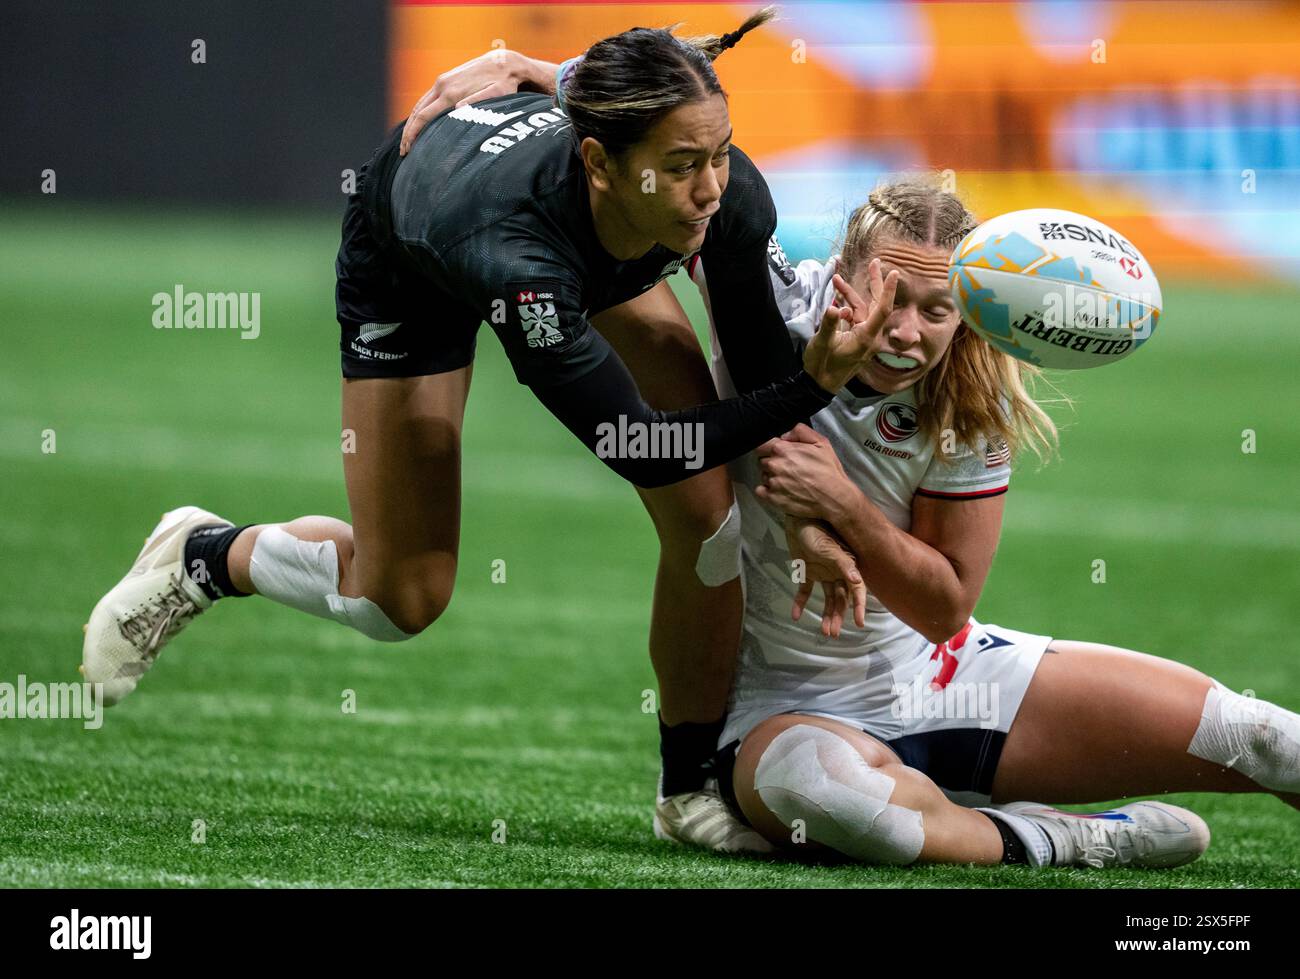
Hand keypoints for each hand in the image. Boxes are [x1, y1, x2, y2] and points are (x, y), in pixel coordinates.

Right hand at [400, 49, 556, 155]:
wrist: (504, 62)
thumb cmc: (503, 83)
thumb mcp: (496, 94)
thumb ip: (477, 102)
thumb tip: (457, 109)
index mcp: (451, 92)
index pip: (423, 116)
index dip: (413, 133)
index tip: (407, 149)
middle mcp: (443, 85)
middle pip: (417, 110)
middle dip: (408, 132)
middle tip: (404, 151)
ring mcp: (442, 81)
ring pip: (419, 104)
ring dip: (412, 123)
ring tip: (408, 141)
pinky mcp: (446, 80)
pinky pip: (427, 99)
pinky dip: (419, 112)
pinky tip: (420, 125)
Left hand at [755, 423, 854, 521]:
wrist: (833, 498)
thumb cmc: (828, 472)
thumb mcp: (821, 443)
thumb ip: (800, 431)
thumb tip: (785, 435)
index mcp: (783, 449)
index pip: (762, 444)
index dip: (768, 448)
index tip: (776, 452)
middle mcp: (774, 465)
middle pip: (763, 460)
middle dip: (773, 462)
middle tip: (789, 468)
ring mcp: (772, 482)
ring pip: (764, 475)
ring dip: (772, 477)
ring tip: (790, 481)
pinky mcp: (772, 498)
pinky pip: (761, 491)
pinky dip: (768, 491)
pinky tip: (781, 490)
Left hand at [783, 515, 866, 637]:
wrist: (797, 519)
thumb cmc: (817, 530)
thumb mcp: (830, 548)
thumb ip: (844, 564)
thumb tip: (858, 582)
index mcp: (847, 567)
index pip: (856, 591)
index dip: (859, 607)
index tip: (859, 623)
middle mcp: (837, 572)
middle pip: (841, 599)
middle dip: (838, 616)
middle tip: (832, 633)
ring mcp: (822, 573)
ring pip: (826, 598)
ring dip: (825, 614)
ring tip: (824, 631)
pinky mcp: (806, 571)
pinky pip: (804, 590)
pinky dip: (800, 602)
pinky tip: (795, 615)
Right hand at [801, 261, 897, 391]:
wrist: (819, 384)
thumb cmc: (823, 366)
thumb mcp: (823, 344)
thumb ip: (829, 325)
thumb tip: (834, 307)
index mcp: (866, 337)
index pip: (883, 310)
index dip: (888, 291)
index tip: (894, 273)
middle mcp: (867, 334)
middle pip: (876, 304)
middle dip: (875, 282)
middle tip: (875, 262)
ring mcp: (860, 335)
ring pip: (860, 308)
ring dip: (849, 293)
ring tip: (836, 278)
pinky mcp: (852, 337)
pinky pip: (852, 315)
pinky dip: (845, 304)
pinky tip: (836, 295)